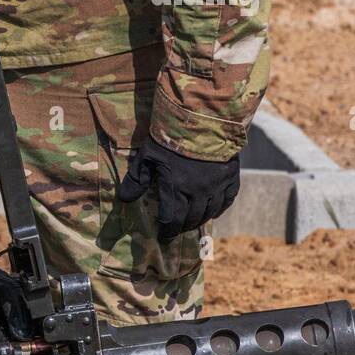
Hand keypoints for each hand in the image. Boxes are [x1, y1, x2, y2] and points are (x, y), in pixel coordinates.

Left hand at [117, 141, 240, 240]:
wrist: (203, 118)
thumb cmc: (170, 137)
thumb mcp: (147, 156)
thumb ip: (136, 179)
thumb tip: (123, 200)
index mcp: (177, 188)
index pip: (172, 219)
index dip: (167, 230)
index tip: (163, 236)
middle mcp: (199, 191)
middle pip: (191, 218)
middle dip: (182, 227)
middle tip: (175, 230)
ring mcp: (217, 185)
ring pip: (210, 211)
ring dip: (200, 220)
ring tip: (191, 223)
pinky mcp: (231, 175)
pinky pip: (229, 198)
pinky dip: (221, 208)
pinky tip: (215, 212)